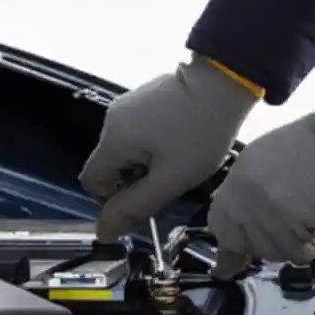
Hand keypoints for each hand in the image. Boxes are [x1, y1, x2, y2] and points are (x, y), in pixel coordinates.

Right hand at [80, 56, 257, 241]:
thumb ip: (134, 207)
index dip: (114, 197)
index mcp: (112, 140)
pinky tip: (179, 137)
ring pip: (124, 149)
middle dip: (134, 178)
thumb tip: (102, 232)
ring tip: (178, 155)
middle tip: (169, 175)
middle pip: (109, 165)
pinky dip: (152, 143)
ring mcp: (125, 105)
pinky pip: (136, 131)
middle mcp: (111, 120)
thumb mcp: (170, 179)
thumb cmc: (199, 134)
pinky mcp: (141, 97)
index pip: (92, 183)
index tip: (147, 192)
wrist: (222, 81)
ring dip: (145, 161)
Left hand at [208, 99, 314, 277]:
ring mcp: (262, 210)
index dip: (226, 242)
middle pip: (237, 241)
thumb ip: (253, 189)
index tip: (228, 263)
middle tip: (280, 243)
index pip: (218, 219)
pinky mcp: (286, 223)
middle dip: (256, 248)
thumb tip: (247, 218)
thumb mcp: (270, 160)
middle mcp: (243, 194)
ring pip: (269, 251)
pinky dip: (308, 248)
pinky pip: (294, 253)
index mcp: (238, 175)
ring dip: (290, 244)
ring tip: (308, 219)